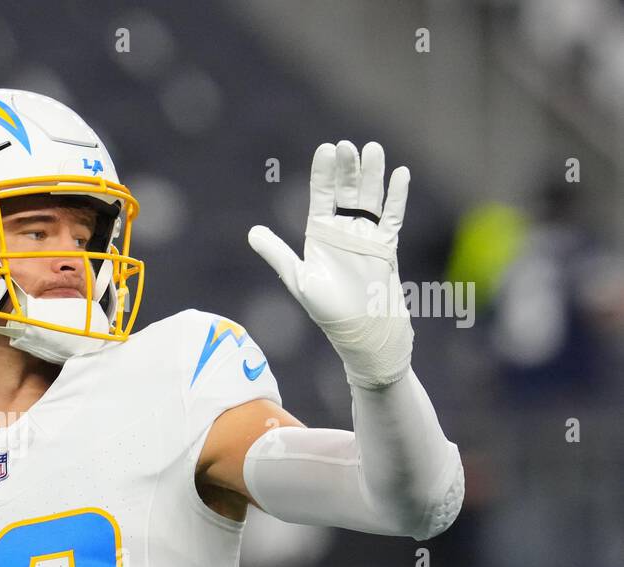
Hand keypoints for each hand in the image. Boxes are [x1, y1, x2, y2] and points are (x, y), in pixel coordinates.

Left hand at [247, 141, 413, 387]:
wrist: (363, 334)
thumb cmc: (329, 312)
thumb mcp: (298, 281)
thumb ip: (278, 254)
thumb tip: (252, 233)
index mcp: (319, 235)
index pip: (321, 196)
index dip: (323, 174)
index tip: (326, 149)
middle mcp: (343, 232)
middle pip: (347, 191)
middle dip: (348, 168)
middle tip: (348, 146)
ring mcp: (367, 237)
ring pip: (370, 198)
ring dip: (372, 174)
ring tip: (373, 149)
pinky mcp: (387, 246)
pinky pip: (393, 216)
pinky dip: (397, 196)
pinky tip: (400, 173)